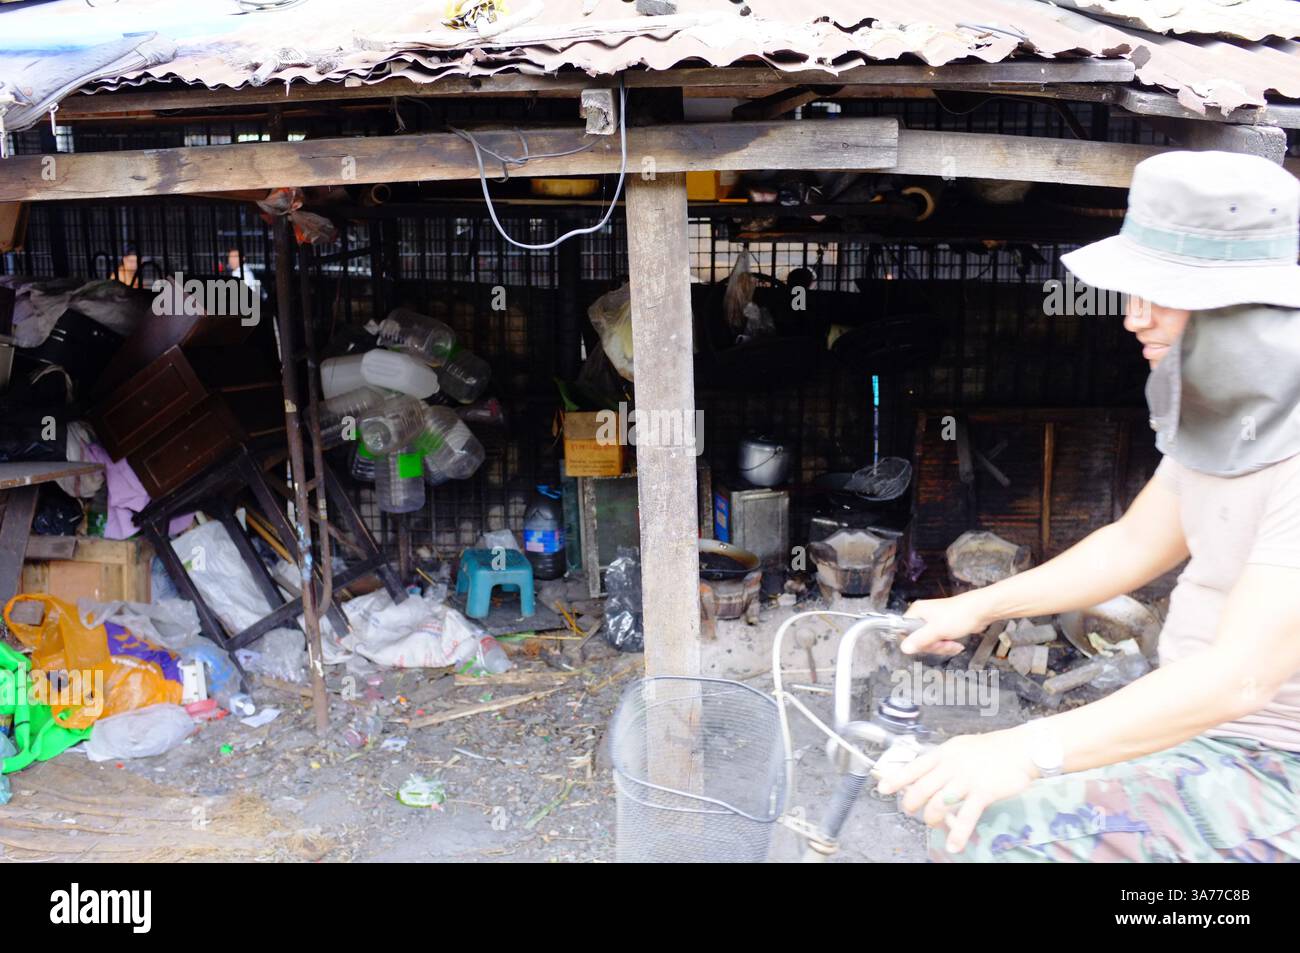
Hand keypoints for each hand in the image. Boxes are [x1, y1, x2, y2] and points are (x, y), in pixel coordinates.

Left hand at [876, 729, 1038, 853]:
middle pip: (922, 788)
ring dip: (931, 818)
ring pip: (939, 803)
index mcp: (944, 754)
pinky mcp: (983, 792)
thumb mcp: (959, 748)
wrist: (1020, 749)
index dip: (897, 779)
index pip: (914, 766)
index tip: (882, 788)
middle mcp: (951, 766)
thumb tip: (924, 772)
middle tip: (909, 810)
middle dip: (911, 802)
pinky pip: (967, 816)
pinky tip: (954, 846)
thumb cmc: (989, 749)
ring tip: (931, 823)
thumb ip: (942, 760)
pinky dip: (958, 833)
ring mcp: (966, 779)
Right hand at [902, 594, 993, 656]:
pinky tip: (955, 645)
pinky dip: (947, 645)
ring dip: (942, 647)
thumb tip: (904, 648)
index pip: (904, 632)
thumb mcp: (937, 630)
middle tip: (943, 644)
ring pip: (930, 642)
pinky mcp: (942, 627)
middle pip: (918, 639)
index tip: (927, 644)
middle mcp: (922, 616)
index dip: (915, 642)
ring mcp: (932, 622)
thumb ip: (920, 640)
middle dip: (933, 646)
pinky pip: (939, 641)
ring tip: (952, 644)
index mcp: (916, 612)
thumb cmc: (959, 615)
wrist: (980, 611)